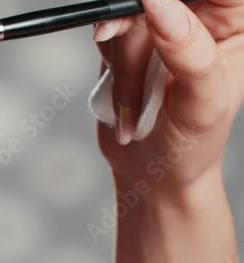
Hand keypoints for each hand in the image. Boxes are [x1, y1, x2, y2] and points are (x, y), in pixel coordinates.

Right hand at [93, 0, 242, 190]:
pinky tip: (125, 95)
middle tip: (115, 38)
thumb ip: (187, 50)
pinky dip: (110, 61)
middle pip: (160, 0)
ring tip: (136, 102)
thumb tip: (157, 3)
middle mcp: (203, 18)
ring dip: (123, 58)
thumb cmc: (191, 141)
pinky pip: (108, 28)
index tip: (150, 7)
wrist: (152, 170)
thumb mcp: (200, 100)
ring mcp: (163, 25)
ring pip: (129, 12)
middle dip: (137, 23)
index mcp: (237, 23)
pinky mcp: (130, 38)